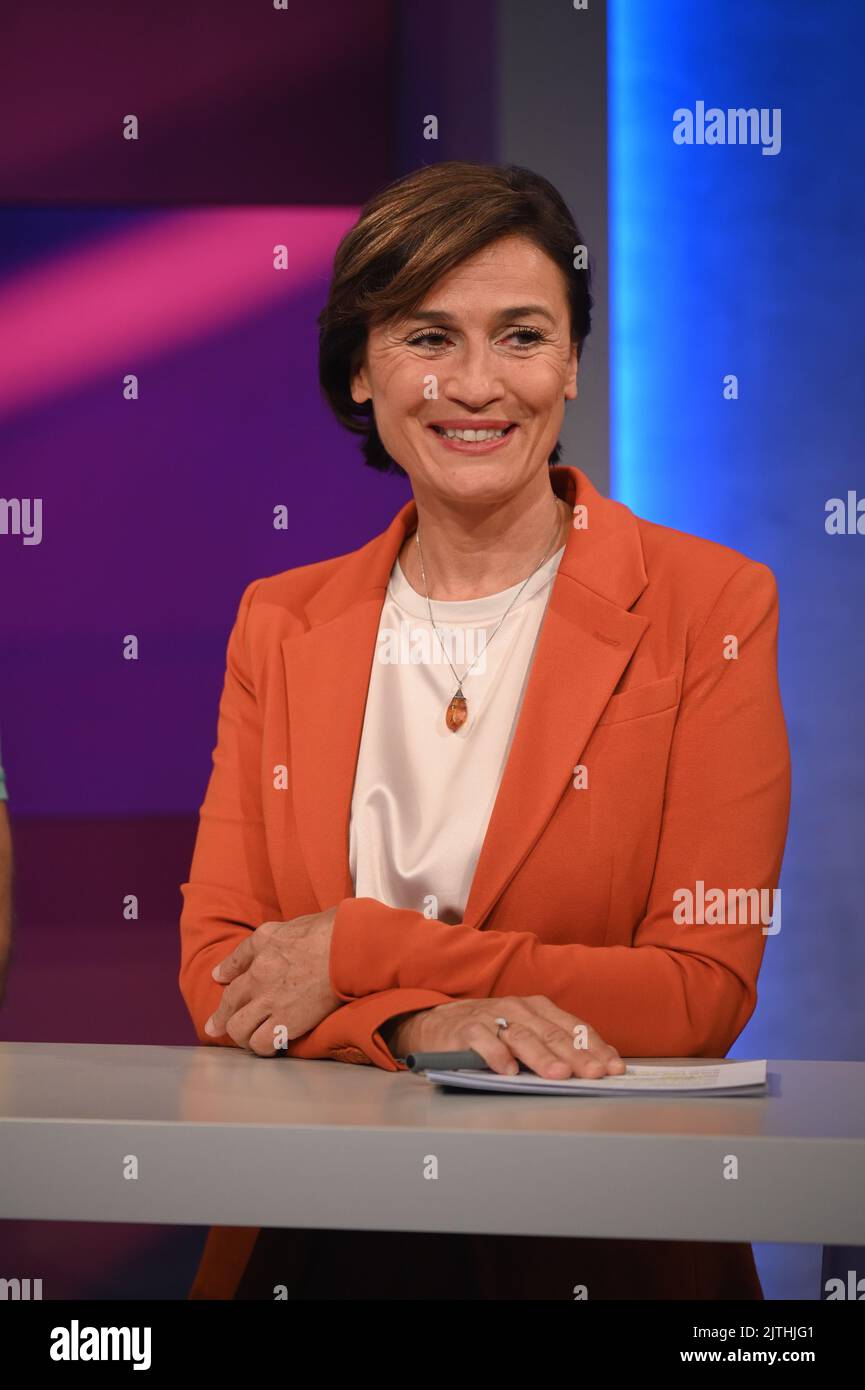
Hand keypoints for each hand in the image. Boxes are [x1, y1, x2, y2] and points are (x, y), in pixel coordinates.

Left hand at [204, 910, 340, 1054]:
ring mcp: (271, 1002)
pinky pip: (262, 1043)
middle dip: (221, 1019)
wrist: (347, 948)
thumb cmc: (324, 932)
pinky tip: (271, 1046)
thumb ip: (255, 945)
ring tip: (248, 1040)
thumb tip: (234, 961)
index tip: (218, 983)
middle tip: (216, 1029)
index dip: (224, 979)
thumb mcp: (282, 927)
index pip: (232, 969)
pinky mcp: (288, 1022)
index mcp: (259, 950)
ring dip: (241, 1036)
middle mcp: (259, 978)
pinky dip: (263, 1047)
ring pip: (239, 1029)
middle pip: (229, 1005)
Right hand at [390, 996, 626, 1079]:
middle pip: (552, 1033)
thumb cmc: (489, 1031)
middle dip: (577, 1056)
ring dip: (542, 1057)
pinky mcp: (465, 1030)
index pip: (573, 1027)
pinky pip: (484, 1042)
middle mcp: (517, 1008)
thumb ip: (553, 1044)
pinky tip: (508, 1071)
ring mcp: (491, 1017)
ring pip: (522, 1036)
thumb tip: (594, 1063)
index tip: (614, 1067)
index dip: (595, 1046)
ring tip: (559, 1075)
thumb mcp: (525, 1031)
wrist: (436, 1025)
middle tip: (595, 1074)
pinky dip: (497, 1056)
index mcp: (537, 1008)